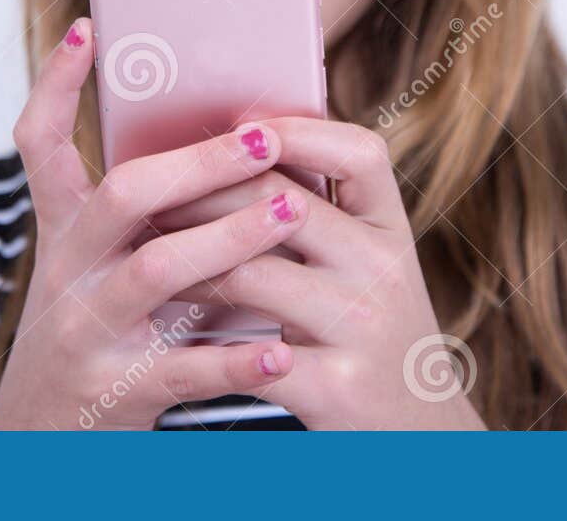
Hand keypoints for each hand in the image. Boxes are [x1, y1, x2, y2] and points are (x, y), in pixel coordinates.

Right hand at [0, 18, 307, 429]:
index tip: (89, 29)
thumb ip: (144, 215)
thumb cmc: (97, 333)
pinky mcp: (116, 391)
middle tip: (266, 136)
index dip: (56, 85)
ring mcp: (87, 331)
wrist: (44, 444)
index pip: (38, 144)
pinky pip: (184, 368)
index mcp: (64, 232)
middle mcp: (67, 272)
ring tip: (294, 212)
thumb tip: (231, 143)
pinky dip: (236, 359)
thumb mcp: (98, 267)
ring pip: (158, 270)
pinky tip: (281, 349)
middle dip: (199, 161)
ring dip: (232, 238)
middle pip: (123, 195)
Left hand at [150, 117, 486, 428]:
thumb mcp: (369, 270)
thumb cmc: (373, 340)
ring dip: (184, 264)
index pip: (360, 153)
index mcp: (392, 231)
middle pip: (280, 202)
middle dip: (202, 194)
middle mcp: (384, 269)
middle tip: (148, 194)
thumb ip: (324, 219)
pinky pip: (248, 351)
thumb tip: (238, 150)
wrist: (422, 439)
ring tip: (144, 259)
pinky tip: (169, 333)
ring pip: (249, 272)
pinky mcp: (337, 386)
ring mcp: (363, 328)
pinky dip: (201, 340)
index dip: (297, 130)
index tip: (238, 127)